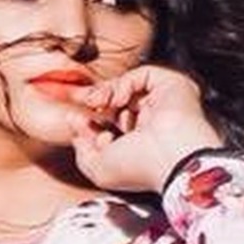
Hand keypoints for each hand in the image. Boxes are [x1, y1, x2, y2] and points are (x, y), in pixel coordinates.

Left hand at [66, 65, 224, 192]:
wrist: (171, 158)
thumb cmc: (141, 168)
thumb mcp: (99, 168)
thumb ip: (82, 150)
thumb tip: (75, 127)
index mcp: (139, 144)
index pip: (110, 125)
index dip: (89, 120)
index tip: (72, 117)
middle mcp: (153, 123)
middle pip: (116, 103)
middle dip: (94, 100)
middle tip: (79, 100)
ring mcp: (162, 103)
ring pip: (127, 87)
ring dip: (105, 92)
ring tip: (96, 102)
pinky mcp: (171, 85)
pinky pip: (142, 75)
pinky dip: (125, 84)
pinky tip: (120, 100)